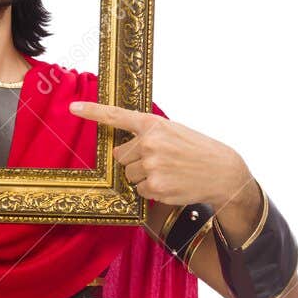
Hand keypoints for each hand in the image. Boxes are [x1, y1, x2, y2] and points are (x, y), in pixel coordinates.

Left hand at [69, 101, 254, 210]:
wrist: (223, 172)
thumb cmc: (197, 150)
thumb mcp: (173, 132)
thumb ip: (147, 135)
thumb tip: (119, 151)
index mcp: (154, 125)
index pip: (117, 116)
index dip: (92, 112)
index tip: (73, 107)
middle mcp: (149, 143)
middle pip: (120, 156)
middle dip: (134, 160)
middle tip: (160, 161)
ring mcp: (150, 165)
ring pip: (128, 174)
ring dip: (143, 176)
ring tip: (168, 172)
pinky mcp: (153, 185)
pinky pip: (138, 190)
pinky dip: (150, 190)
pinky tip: (170, 183)